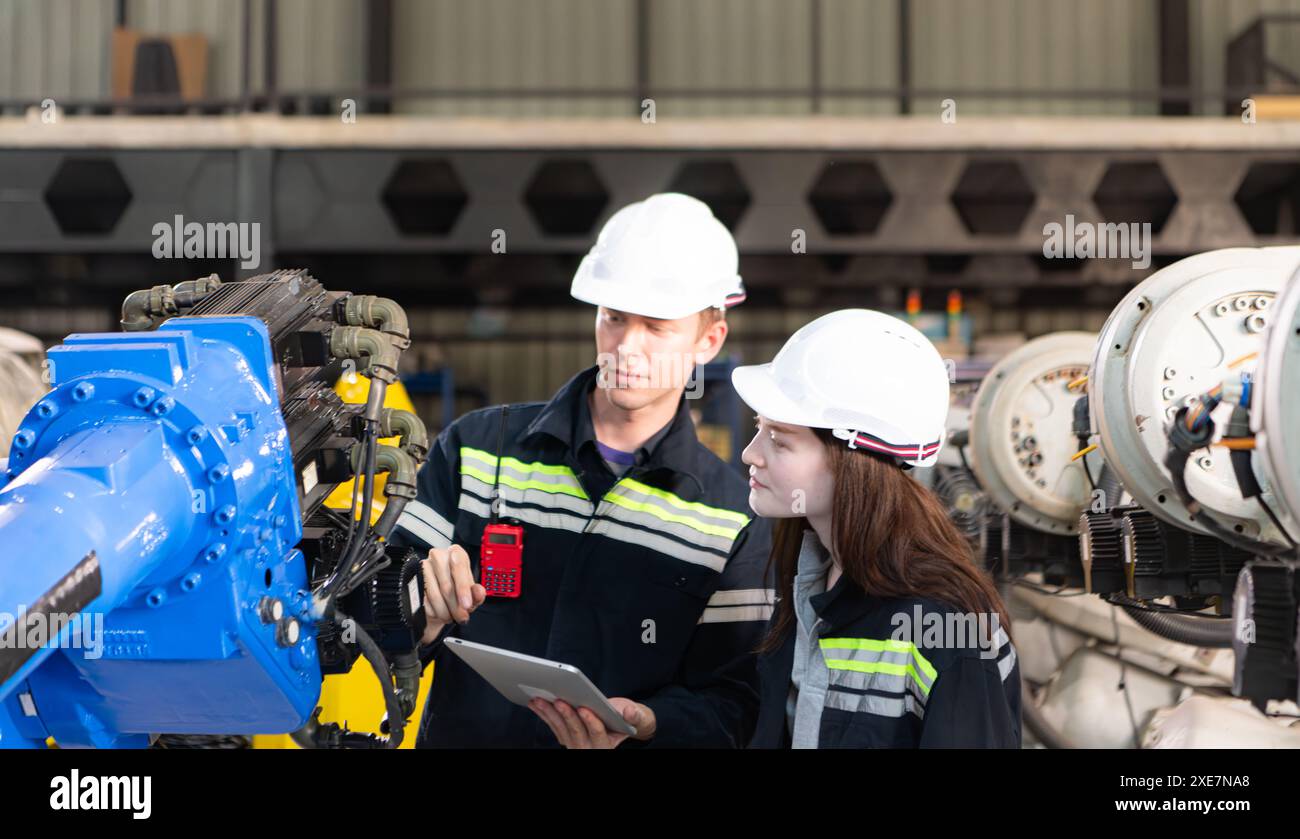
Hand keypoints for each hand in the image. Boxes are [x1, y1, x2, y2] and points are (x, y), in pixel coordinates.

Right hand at [419, 544, 485, 644]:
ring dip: (444, 611)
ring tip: (451, 617)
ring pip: (434, 594)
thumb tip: (479, 592)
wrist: (439, 602)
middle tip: (461, 617)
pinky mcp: (413, 580)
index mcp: (456, 553)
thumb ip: (477, 594)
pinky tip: (440, 613)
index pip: (459, 566)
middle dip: (455, 606)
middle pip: (446, 584)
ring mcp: (424, 567)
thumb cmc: (457, 593)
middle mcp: (439, 556)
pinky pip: (424, 600)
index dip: (463, 588)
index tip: (467, 605)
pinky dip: (434, 611)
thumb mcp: (471, 594)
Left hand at [528, 697, 655, 748]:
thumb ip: (634, 715)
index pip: (598, 733)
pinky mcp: (566, 738)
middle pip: (576, 731)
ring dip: (549, 714)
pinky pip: (554, 727)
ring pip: (561, 730)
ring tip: (539, 700)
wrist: (619, 724)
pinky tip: (536, 704)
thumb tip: (629, 712)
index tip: (584, 708)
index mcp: (607, 743)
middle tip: (558, 700)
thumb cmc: (626, 718)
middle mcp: (589, 747)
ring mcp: (575, 744)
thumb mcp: (636, 716)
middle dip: (566, 715)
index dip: (591, 721)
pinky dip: (544, 715)